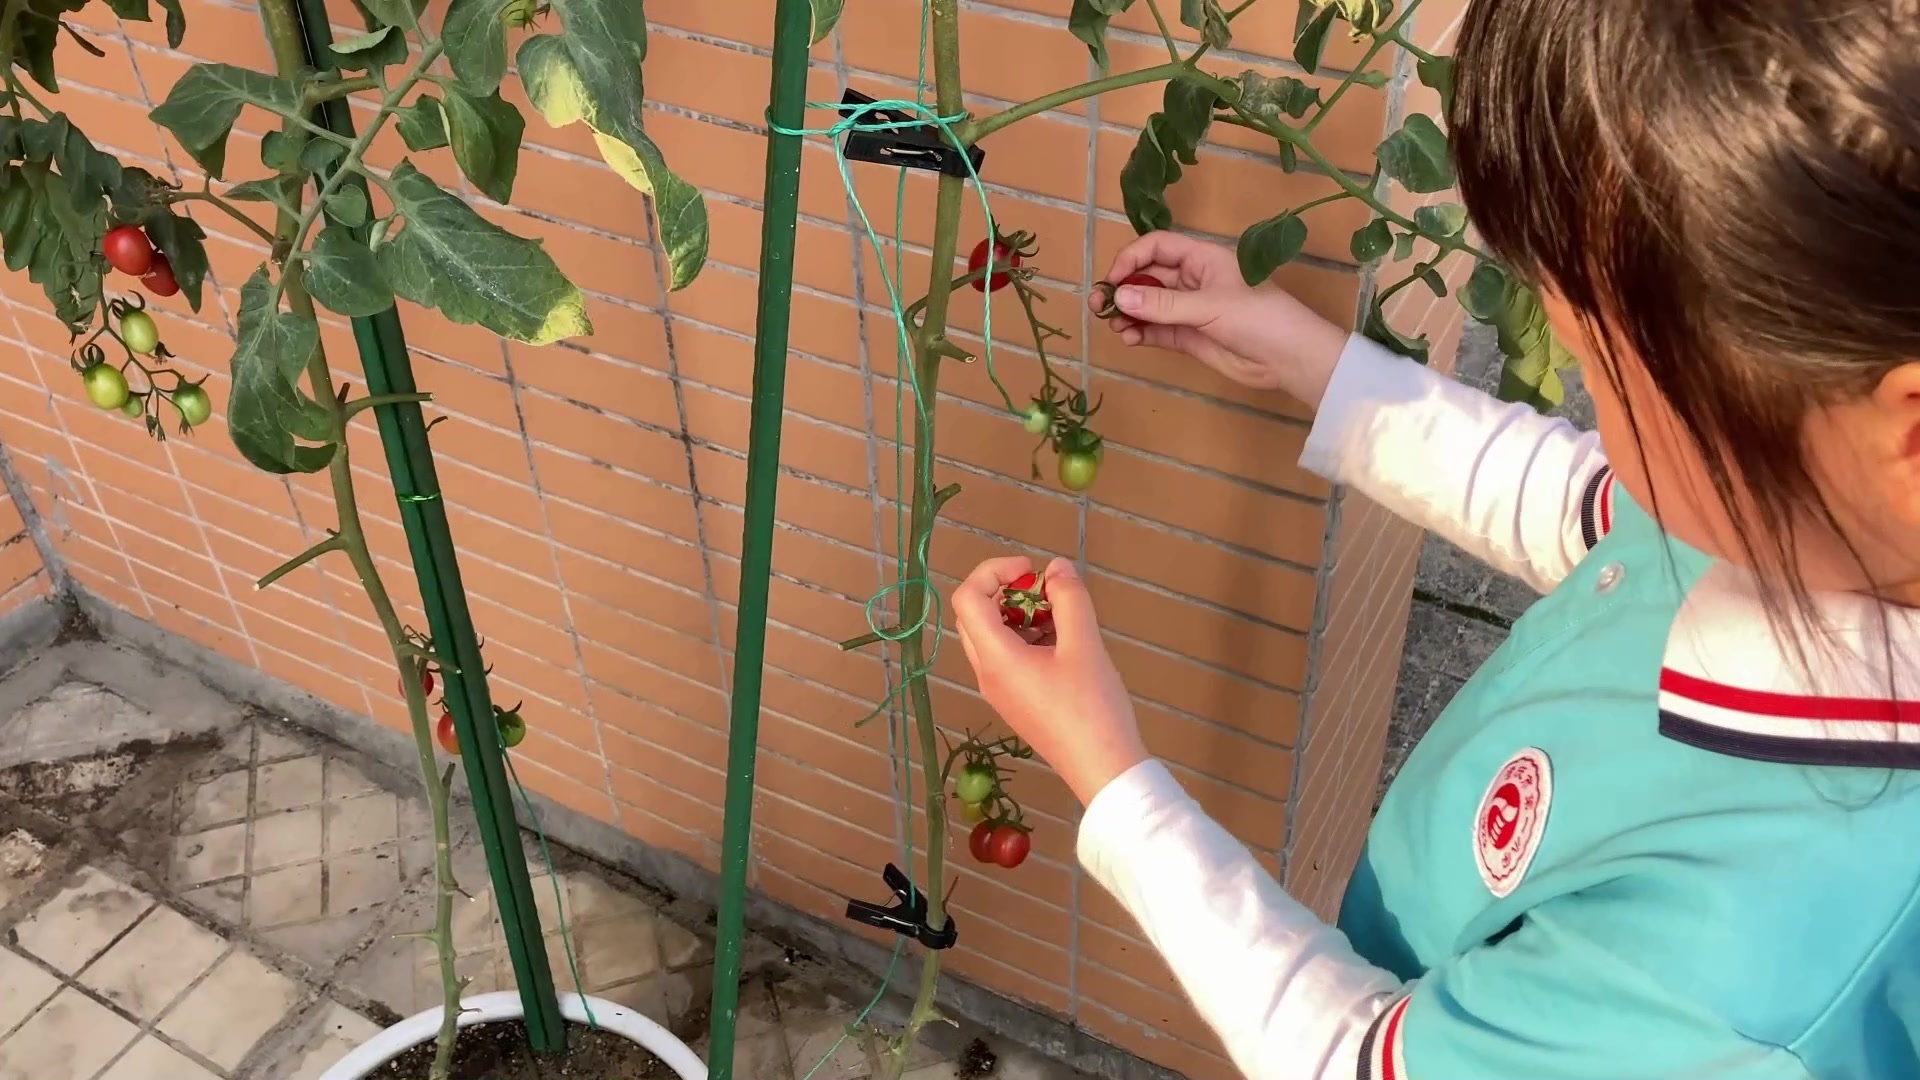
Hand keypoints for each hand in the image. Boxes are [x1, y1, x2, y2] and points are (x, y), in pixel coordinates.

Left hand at [952, 556, 1148, 805]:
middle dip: (1005, 592)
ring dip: (1018, 615)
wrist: (1103, 768)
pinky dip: (1027, 637)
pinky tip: (1064, 641)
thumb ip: (1069, 599)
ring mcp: (999, 690)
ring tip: (1061, 616)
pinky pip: (1007, 657)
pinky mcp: (1016, 701)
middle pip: (974, 616)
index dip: (994, 572)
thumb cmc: (1092, 707)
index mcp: (995, 658)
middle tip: (1046, 592)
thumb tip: (1056, 568)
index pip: (966, 598)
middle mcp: (987, 674)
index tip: (1032, 572)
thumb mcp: (1085, 645)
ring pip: (991, 636)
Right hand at [1095, 231, 1350, 408]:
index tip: (1115, 280)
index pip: (1157, 247)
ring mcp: (1190, 310)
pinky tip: (1129, 338)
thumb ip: (1163, 305)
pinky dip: (1140, 333)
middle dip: (1124, 289)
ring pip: (1149, 306)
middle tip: (1100, 306)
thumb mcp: (1210, 306)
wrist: (1290, 358)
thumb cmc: (1258, 318)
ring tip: (1114, 326)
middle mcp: (1193, 280)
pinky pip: (1157, 330)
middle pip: (1148, 277)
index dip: (1132, 258)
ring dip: (1128, 313)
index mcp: (1202, 258)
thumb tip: (1120, 297)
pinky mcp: (1190, 337)